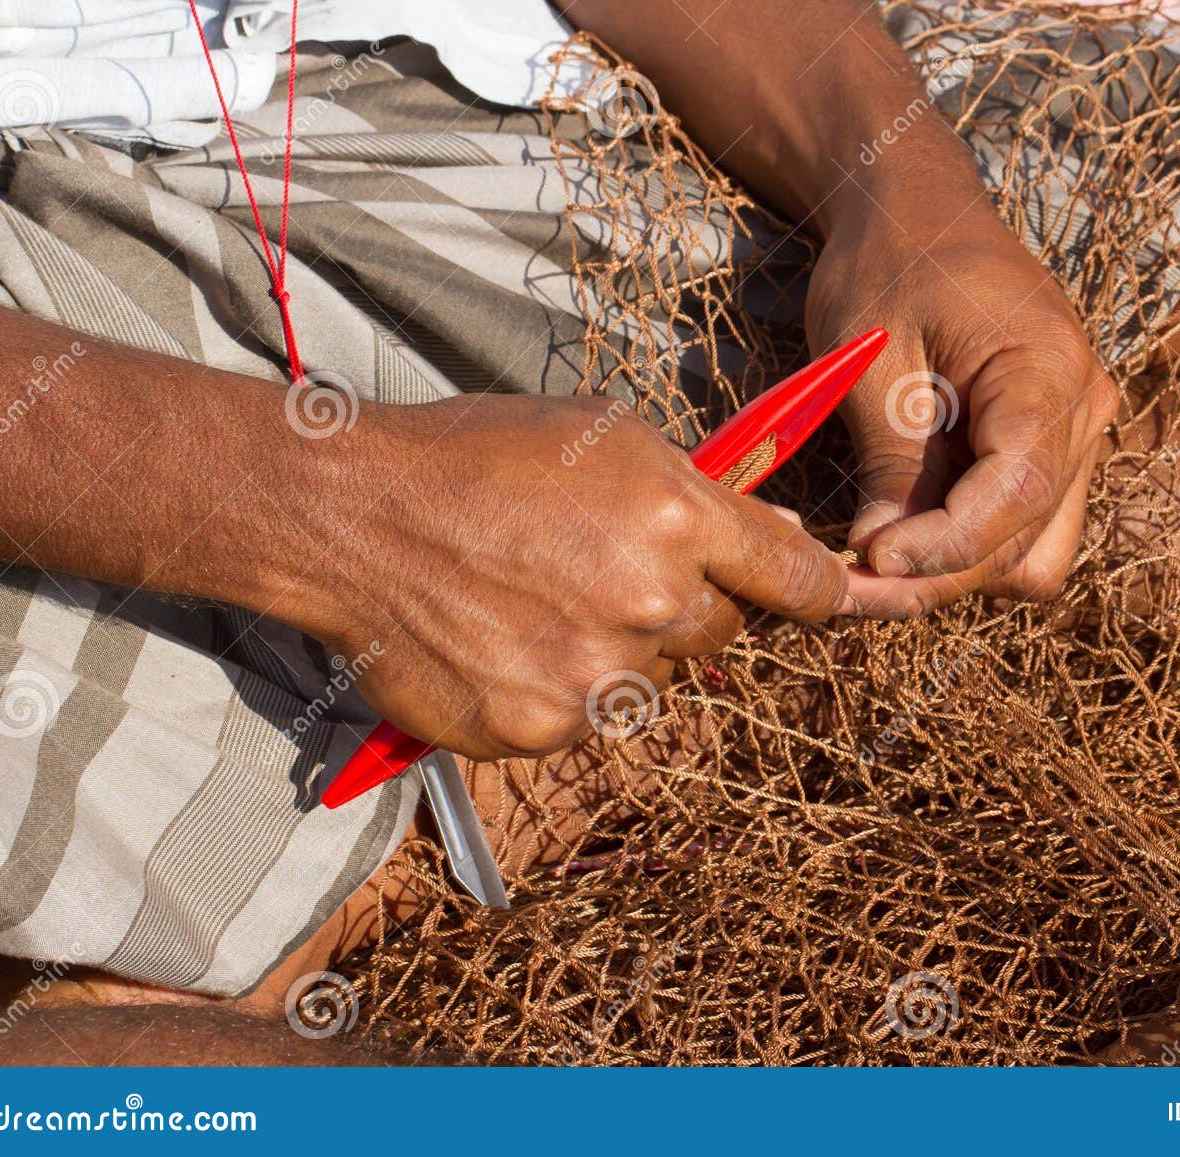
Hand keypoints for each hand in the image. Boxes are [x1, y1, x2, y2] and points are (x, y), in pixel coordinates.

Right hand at [289, 394, 849, 759]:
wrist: (353, 515)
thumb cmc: (476, 457)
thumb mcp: (602, 436)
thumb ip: (694, 493)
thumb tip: (779, 540)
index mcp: (674, 518)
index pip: (795, 579)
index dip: (818, 593)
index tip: (826, 599)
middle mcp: (648, 602)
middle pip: (720, 633)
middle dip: (683, 609)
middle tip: (609, 576)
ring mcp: (591, 675)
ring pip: (649, 682)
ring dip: (614, 654)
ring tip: (536, 604)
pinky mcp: (538, 729)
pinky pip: (582, 722)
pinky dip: (553, 692)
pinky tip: (502, 643)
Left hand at [807, 212, 1119, 617]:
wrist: (917, 209)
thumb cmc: (889, 262)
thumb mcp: (871, 357)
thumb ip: (890, 459)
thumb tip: (884, 555)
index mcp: (1046, 369)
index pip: (1018, 493)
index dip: (946, 546)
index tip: (870, 560)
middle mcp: (1082, 408)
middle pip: (1027, 541)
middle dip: (938, 575)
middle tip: (848, 585)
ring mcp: (1076, 432)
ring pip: (1032, 554)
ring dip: (955, 574)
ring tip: (872, 567)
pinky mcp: (1049, 448)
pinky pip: (1023, 529)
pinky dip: (966, 548)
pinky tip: (902, 536)